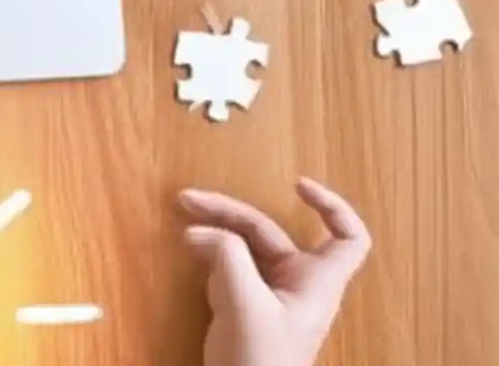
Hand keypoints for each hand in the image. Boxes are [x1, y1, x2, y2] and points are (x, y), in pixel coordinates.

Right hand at [180, 178, 371, 365]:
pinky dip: (209, 250)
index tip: (297, 185)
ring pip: (246, 246)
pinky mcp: (243, 305)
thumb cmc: (259, 362)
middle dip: (232, 210)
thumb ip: (228, 257)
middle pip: (272, 232)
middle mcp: (296, 284)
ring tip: (184, 212)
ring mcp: (268, 294)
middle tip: (191, 198)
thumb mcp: (245, 305)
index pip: (348, 239)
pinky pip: (229, 265)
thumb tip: (203, 230)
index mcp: (316, 283)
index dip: (332, 207)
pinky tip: (188, 246)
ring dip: (216, 226)